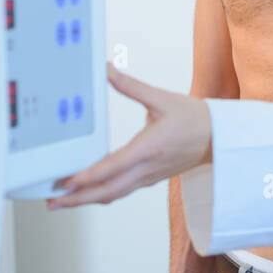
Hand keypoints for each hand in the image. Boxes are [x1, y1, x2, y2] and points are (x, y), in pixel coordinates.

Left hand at [46, 64, 212, 208]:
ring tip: (61, 202)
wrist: (220, 139)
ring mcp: (148, 177)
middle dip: (77, 199)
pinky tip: (87, 193)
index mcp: (150, 147)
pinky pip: (121, 191)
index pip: (113, 167)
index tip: (67, 182)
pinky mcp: (149, 179)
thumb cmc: (195, 118)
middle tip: (52, 201)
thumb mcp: (162, 98)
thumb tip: (107, 70)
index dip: (88, 177)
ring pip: (113, 195)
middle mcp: (147, 167)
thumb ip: (131, 86)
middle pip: (108, 191)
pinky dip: (101, 195)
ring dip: (86, 200)